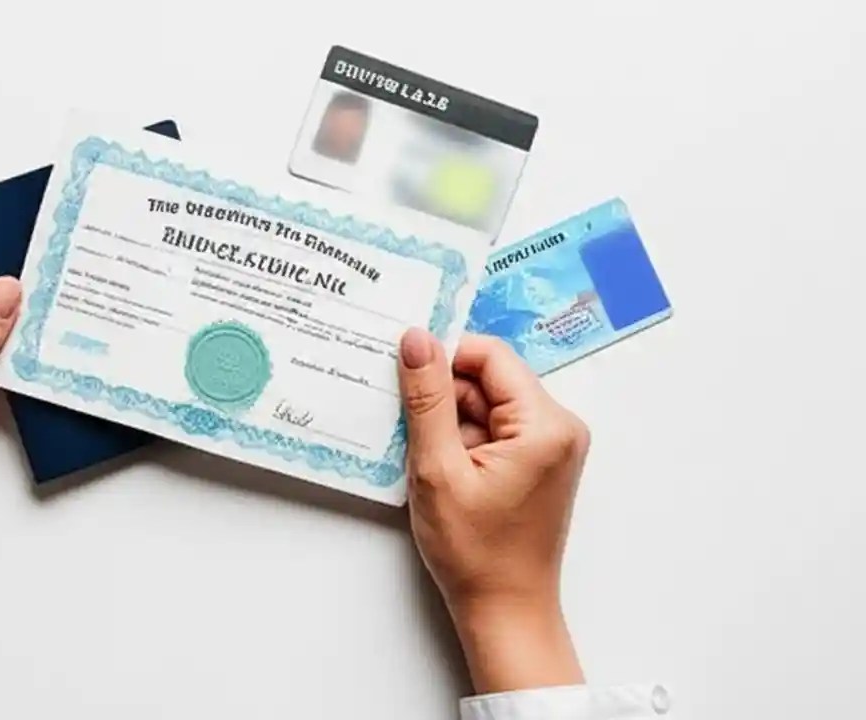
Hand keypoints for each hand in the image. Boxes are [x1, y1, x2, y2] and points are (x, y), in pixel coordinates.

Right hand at [397, 328, 589, 693]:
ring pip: (486, 406)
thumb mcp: (437, 469)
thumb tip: (417, 340)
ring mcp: (550, 447)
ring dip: (448, 424)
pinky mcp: (537, 464)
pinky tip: (439, 471)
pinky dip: (461, 443)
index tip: (403, 371)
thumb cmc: (475, 553)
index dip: (444, 357)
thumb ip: (427, 399)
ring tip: (425, 461)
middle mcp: (559, 428)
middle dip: (443, 398)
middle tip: (407, 427)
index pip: (490, 357)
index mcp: (545, 425)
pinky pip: (493, 431)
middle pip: (489, 381)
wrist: (505, 611)